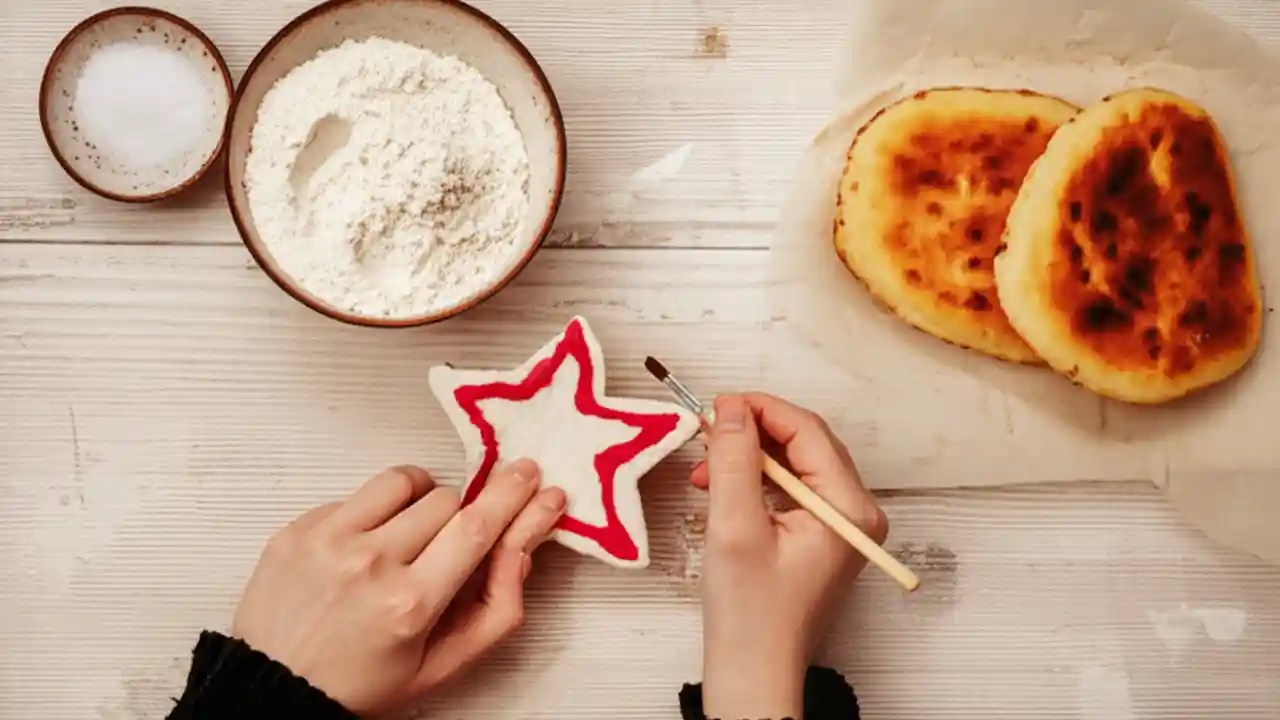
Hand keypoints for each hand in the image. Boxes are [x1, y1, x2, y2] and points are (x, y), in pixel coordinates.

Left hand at [231, 461, 565, 715]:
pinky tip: (366, 544)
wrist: (273, 688)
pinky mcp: (299, 528)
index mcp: (410, 605)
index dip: (512, 495)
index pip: (477, 527)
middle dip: (461, 513)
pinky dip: (376, 510)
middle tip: (450, 539)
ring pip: (405, 481)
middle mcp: (369, 565)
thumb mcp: (443, 666)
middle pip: (447, 500)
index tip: (530, 475)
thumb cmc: (361, 682)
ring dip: (421, 498)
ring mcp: (329, 541)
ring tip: (411, 532)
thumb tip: (521, 549)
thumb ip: (497, 611)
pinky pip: (359, 492)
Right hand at [691, 394, 887, 718]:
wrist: (754, 674)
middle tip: (706, 432)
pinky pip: (790, 490)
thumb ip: (735, 461)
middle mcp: (854, 513)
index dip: (760, 409)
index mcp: (848, 508)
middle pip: (804, 443)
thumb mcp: (734, 526)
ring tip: (705, 470)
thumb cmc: (750, 615)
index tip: (716, 404)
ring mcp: (840, 526)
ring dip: (748, 459)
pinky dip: (754, 482)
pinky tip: (721, 489)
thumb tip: (731, 408)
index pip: (807, 431)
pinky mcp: (820, 538)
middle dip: (752, 433)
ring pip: (793, 465)